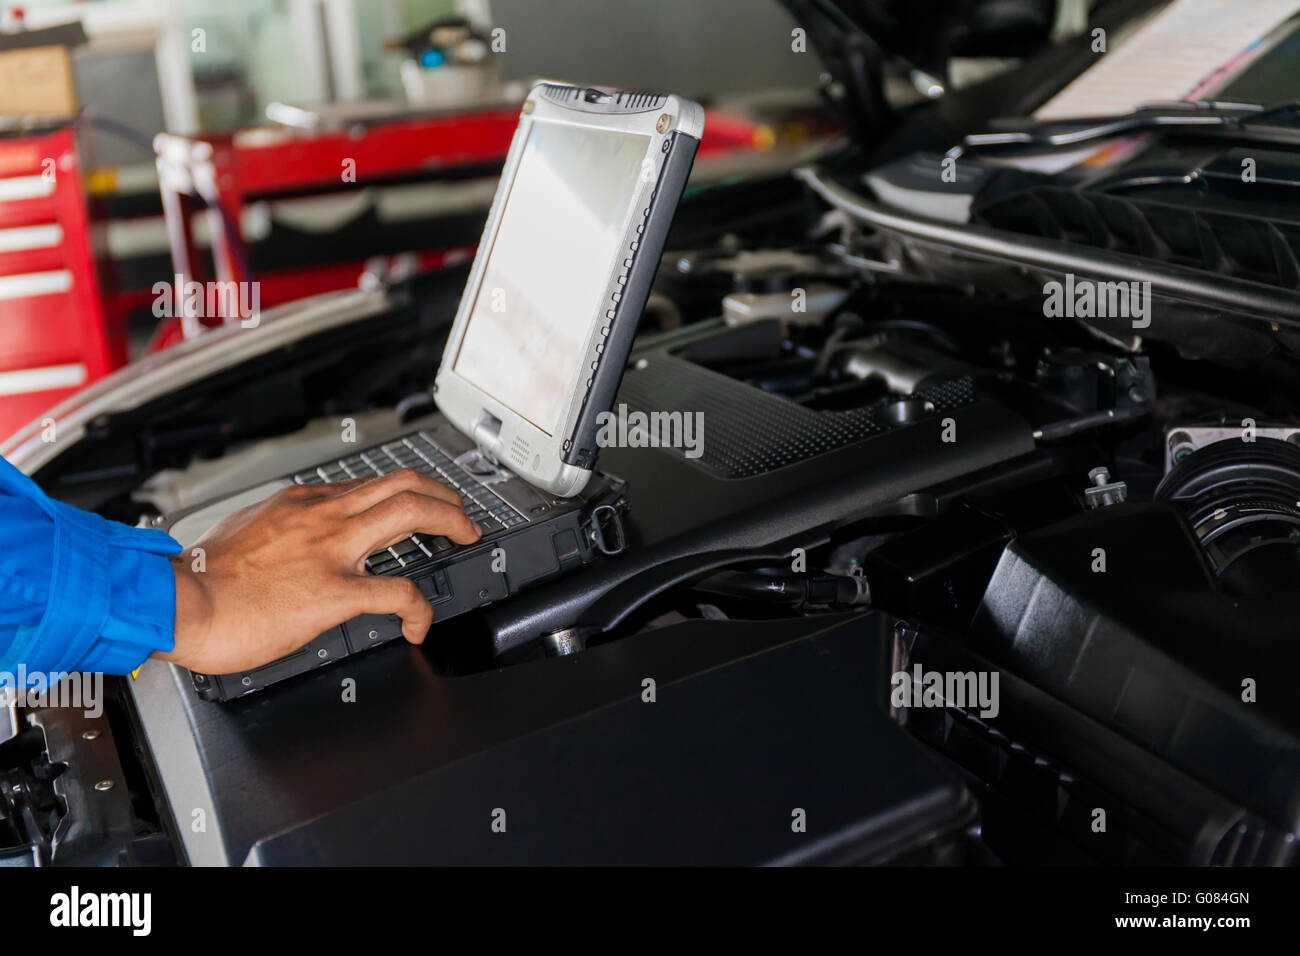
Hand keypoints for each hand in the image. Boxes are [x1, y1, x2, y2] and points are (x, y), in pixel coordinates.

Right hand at [154, 469, 480, 674]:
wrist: (175, 601)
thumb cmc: (197, 578)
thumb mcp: (244, 532)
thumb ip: (277, 531)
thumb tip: (287, 541)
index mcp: (301, 504)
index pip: (368, 485)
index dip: (403, 493)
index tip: (416, 504)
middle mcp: (322, 516)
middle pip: (403, 483)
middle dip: (444, 494)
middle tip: (460, 514)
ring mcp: (331, 551)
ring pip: (411, 513)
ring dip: (451, 522)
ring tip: (466, 538)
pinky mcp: (333, 592)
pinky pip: (397, 593)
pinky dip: (420, 609)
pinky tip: (419, 624)